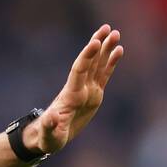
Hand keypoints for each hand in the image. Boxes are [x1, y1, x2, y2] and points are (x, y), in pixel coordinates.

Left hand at [25, 24, 123, 153]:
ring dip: (105, 49)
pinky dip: (110, 63)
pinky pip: (104, 75)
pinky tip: (118, 50)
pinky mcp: (93, 95)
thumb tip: (51, 117)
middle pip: (89, 63)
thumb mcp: (48, 137)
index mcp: (70, 96)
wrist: (48, 137)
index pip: (79, 71)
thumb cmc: (47, 139)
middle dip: (97, 45)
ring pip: (97, 65)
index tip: (95, 42)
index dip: (87, 56)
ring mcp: (86, 90)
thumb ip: (50, 127)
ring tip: (115, 33)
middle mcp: (79, 89)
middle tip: (107, 28)